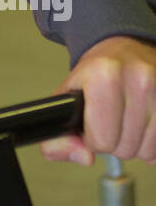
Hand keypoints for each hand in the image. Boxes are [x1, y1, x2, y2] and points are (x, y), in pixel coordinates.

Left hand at [40, 36, 155, 166]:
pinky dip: (152, 143)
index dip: (92, 139)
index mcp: (104, 75)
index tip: (92, 124)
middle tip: (110, 120)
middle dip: (114, 142)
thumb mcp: (66, 97)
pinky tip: (143, 124)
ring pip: (147, 151)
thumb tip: (84, 158)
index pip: (101, 140)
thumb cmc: (96, 73)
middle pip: (125, 149)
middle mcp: (138, 78)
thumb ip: (59, 137)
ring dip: (135, 144)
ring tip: (127, 120)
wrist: (125, 47)